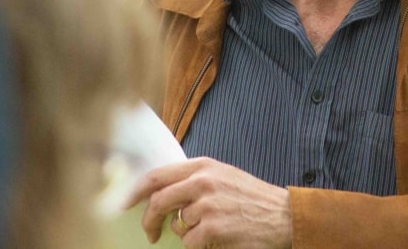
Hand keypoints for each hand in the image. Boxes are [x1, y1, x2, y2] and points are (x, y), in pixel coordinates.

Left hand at [124, 157, 291, 247]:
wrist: (282, 215)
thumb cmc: (251, 198)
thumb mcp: (223, 176)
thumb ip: (194, 179)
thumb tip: (161, 192)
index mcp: (203, 166)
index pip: (157, 175)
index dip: (135, 191)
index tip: (124, 203)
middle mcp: (203, 182)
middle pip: (158, 200)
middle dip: (148, 221)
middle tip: (150, 233)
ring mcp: (207, 205)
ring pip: (177, 225)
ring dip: (188, 233)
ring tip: (209, 230)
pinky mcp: (213, 228)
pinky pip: (190, 242)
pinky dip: (198, 245)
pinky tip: (217, 238)